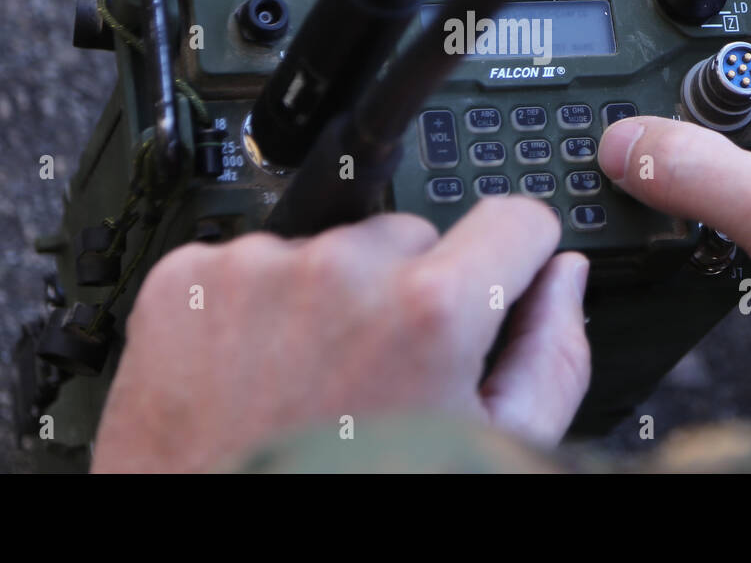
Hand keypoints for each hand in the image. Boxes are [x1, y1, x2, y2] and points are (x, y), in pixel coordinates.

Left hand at [91, 199, 588, 471]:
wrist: (221, 544)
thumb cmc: (359, 499)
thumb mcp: (486, 449)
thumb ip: (551, 357)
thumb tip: (564, 279)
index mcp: (430, 311)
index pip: (513, 219)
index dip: (516, 256)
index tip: (501, 275)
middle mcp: (342, 272)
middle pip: (413, 234)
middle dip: (408, 288)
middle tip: (376, 372)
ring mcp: (255, 270)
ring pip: (329, 246)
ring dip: (327, 296)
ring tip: (307, 380)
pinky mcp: (187, 280)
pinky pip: (249, 261)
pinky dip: (254, 306)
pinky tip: (252, 371)